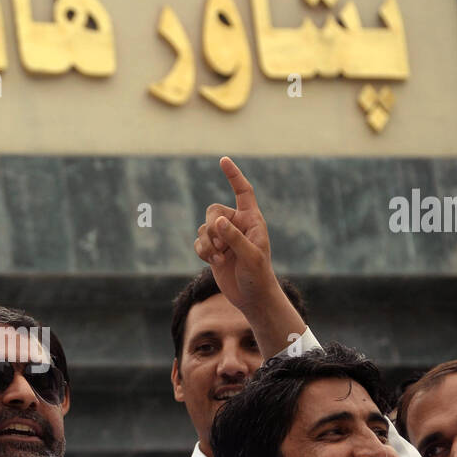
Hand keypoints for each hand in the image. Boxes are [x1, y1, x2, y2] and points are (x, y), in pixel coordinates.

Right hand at [195, 157, 275, 313]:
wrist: (252, 297)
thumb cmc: (258, 275)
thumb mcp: (251, 255)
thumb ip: (234, 237)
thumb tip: (216, 221)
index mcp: (252, 220)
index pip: (243, 192)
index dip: (234, 176)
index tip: (223, 160)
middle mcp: (237, 225)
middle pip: (213, 211)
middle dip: (212, 228)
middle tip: (220, 247)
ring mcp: (224, 237)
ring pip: (203, 228)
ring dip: (207, 244)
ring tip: (218, 258)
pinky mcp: (213, 250)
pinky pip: (198, 242)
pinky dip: (202, 251)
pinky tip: (213, 262)